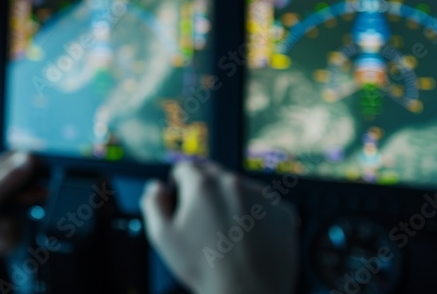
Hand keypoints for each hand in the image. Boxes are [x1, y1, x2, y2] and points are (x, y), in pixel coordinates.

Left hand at [0, 151, 35, 293]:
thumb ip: (7, 178)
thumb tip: (27, 158)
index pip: (7, 162)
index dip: (26, 166)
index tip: (42, 176)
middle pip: (16, 190)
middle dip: (22, 202)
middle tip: (32, 204)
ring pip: (15, 215)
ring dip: (8, 229)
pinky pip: (11, 233)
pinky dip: (3, 242)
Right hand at [140, 160, 298, 293]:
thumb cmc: (204, 268)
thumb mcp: (163, 237)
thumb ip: (154, 203)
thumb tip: (156, 186)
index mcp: (203, 185)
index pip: (185, 168)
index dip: (179, 185)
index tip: (182, 201)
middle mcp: (234, 183)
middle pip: (213, 173)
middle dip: (204, 189)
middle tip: (204, 219)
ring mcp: (262, 196)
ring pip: (240, 187)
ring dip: (231, 200)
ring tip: (228, 232)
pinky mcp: (283, 211)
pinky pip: (264, 204)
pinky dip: (256, 214)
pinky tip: (248, 237)